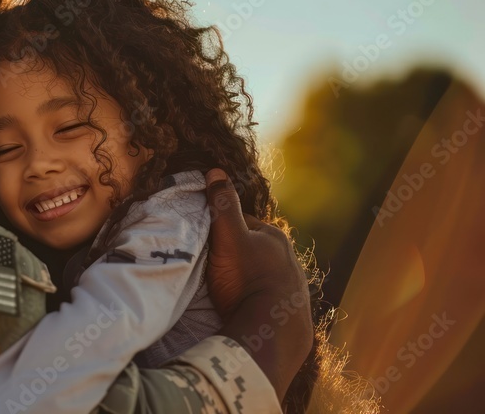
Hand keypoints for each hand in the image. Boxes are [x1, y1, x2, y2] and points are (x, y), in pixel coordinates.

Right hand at [204, 169, 311, 399]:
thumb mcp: (228, 237)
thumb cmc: (246, 278)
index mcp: (274, 236)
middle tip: (214, 265)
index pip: (243, 223)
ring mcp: (293, 284)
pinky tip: (245, 304)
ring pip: (263, 271)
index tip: (205, 240)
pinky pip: (270, 295)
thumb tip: (215, 170)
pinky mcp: (292, 309)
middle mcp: (289, 256)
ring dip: (247, 276)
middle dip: (236, 253)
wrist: (270, 328)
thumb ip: (223, 205)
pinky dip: (257, 295)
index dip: (221, 229)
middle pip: (254, 248)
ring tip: (228, 288)